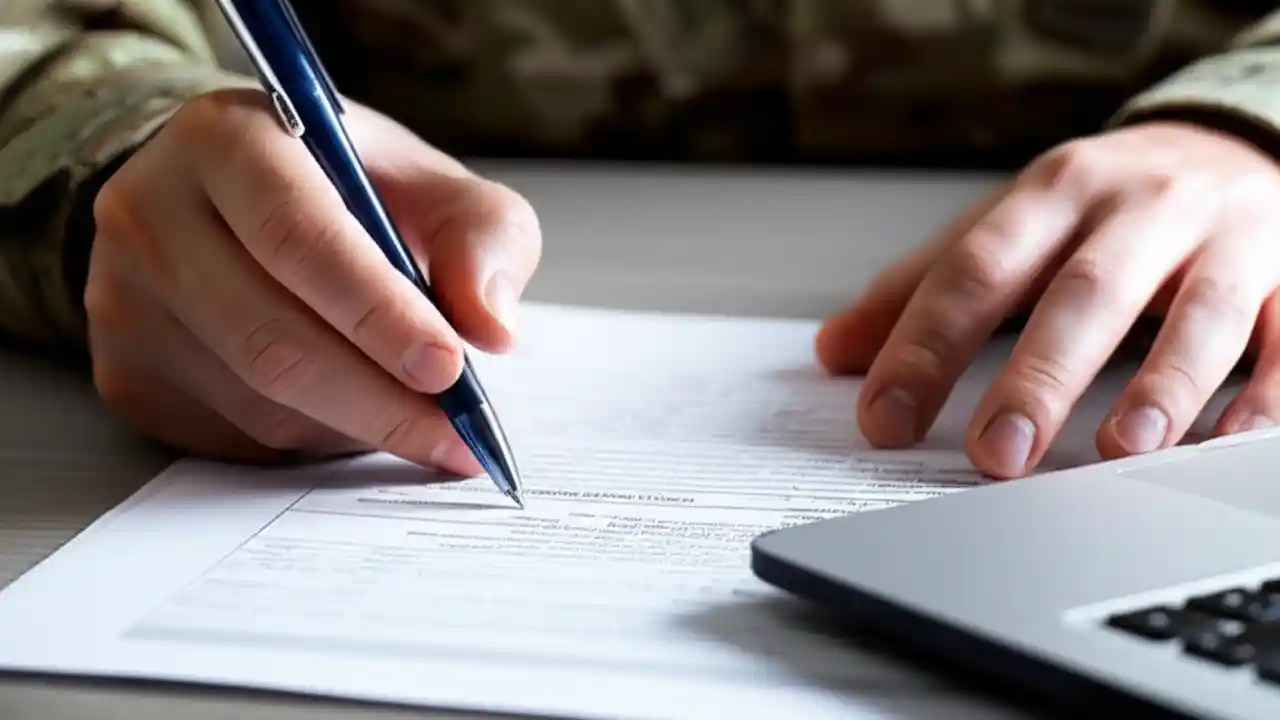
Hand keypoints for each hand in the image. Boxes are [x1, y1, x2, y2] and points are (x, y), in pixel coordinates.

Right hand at [86, 89, 540, 473]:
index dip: (379, 313)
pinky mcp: (125, 372)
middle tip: (457, 435)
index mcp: (227, 139)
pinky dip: (312, 441)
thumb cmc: (350, 194)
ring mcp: (124, 299)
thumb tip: (492, 328)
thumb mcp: (432, 186)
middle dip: (381, 400)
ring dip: (354, 426)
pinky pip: (231, 438)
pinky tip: (351, 414)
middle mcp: (151, 213)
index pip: (298, 236)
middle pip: (271, 338)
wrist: (239, 206)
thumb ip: (483, 237)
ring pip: (256, 401)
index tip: (449, 368)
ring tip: (417, 418)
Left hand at [816, 121, 1279, 477]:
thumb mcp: (1007, 225)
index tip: (883, 418)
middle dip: (1039, 376)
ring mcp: (1223, 240)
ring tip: (1121, 450)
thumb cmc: (1100, 204)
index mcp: (1053, 193)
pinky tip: (1226, 440)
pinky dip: (1264, 393)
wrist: (1228, 146)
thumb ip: (922, 286)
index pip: (976, 269)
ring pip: (1200, 312)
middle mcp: (1138, 209)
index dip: (924, 345)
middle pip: (1084, 292)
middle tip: (996, 454)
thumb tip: (833, 351)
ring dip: (1163, 384)